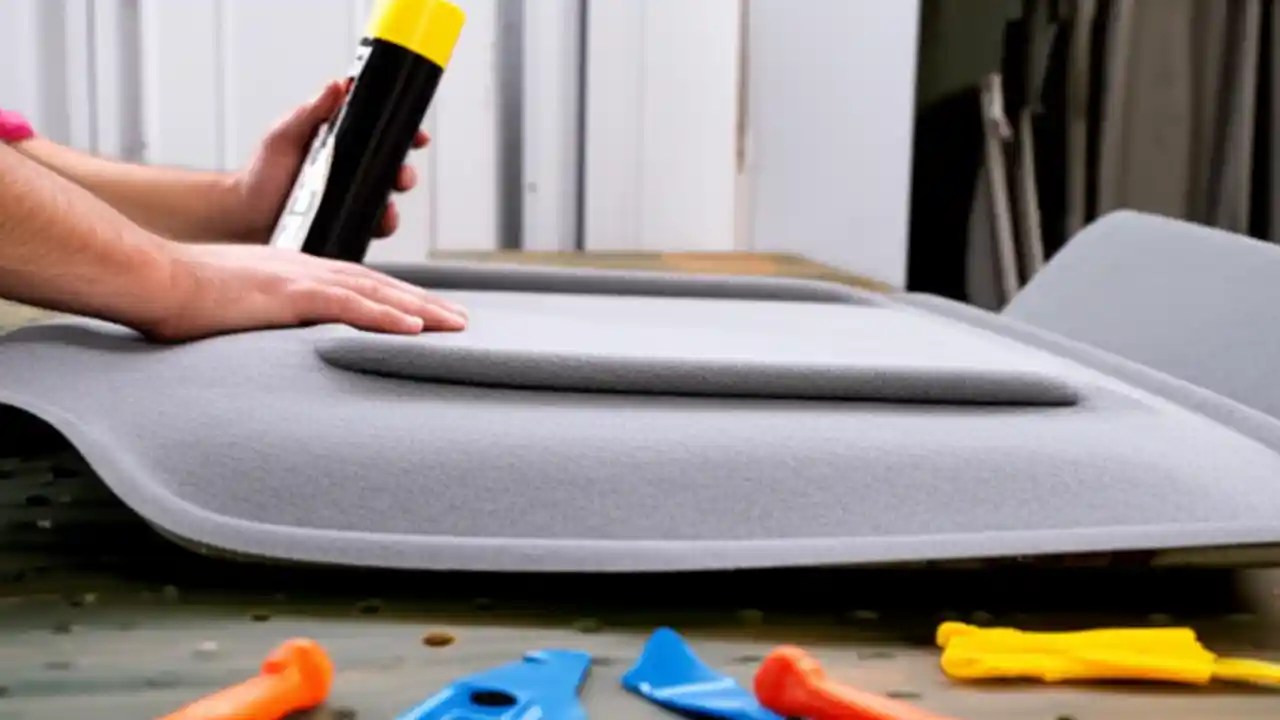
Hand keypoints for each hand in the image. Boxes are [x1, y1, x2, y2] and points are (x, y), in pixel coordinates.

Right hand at [144, 243, 467, 341]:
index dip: (399, 299)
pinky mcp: (288, 295)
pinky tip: (413, 329)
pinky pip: (347, 306)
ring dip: (420, 310)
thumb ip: (267, 320)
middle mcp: (306, 269)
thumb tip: (279, 344)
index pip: (361, 285)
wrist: (154, 278)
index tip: (429, 313)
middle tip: (462, 320)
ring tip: (456, 326)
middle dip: (425, 304)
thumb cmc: (186, 297)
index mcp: (296, 271)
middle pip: (380, 287)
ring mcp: (299, 279)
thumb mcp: (239, 307)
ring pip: (375, 294)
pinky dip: (383, 317)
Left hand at [230, 80, 427, 242]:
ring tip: (386, 208)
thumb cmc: (260, 175)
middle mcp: (349, 169)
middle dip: (404, 172)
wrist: (246, 219)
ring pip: (387, 198)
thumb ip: (311, 111)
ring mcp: (350, 197)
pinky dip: (381, 225)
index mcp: (338, 142)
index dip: (402, 131)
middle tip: (400, 176)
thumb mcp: (284, 135)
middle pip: (392, 167)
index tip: (417, 136)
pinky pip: (374, 225)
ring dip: (394, 204)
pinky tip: (375, 224)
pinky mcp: (347, 223)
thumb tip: (337, 85)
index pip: (379, 132)